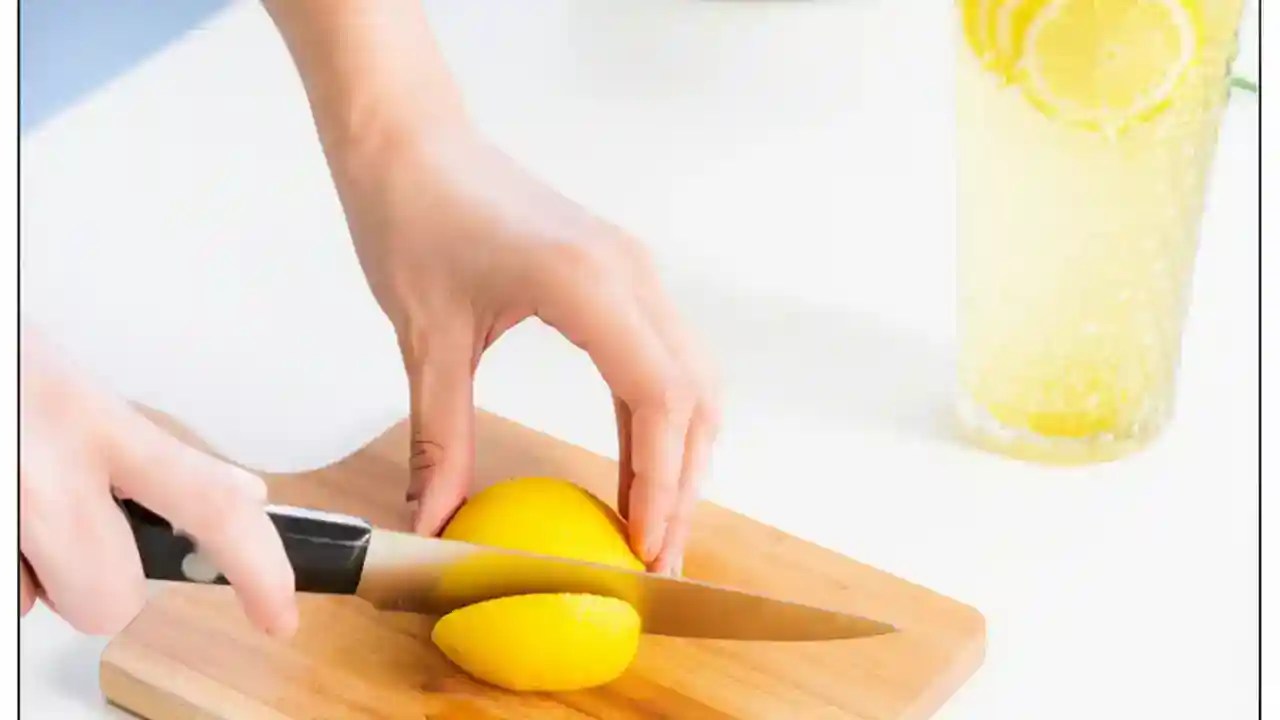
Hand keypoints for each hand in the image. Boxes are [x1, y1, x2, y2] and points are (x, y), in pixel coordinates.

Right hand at [19, 328, 297, 634]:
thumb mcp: (74, 389)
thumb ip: (148, 449)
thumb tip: (239, 494)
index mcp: (90, 420)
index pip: (208, 502)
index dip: (257, 565)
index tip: (279, 611)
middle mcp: (39, 471)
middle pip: (111, 599)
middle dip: (97, 583)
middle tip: (68, 532)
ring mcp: (0, 505)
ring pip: (38, 606)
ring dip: (32, 575)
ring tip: (15, 504)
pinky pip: (5, 593)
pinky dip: (6, 566)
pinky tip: (0, 511)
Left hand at [333, 129, 719, 573]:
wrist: (412, 140)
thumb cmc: (414, 216)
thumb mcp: (424, 336)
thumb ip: (438, 437)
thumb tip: (433, 523)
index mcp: (587, 284)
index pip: (658, 398)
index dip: (661, 482)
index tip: (645, 547)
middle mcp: (630, 274)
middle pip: (693, 396)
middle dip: (684, 484)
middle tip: (657, 559)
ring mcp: (634, 270)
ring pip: (692, 378)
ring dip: (683, 454)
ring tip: (656, 523)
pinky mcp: (622, 274)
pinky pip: (665, 357)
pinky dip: (663, 419)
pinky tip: (636, 466)